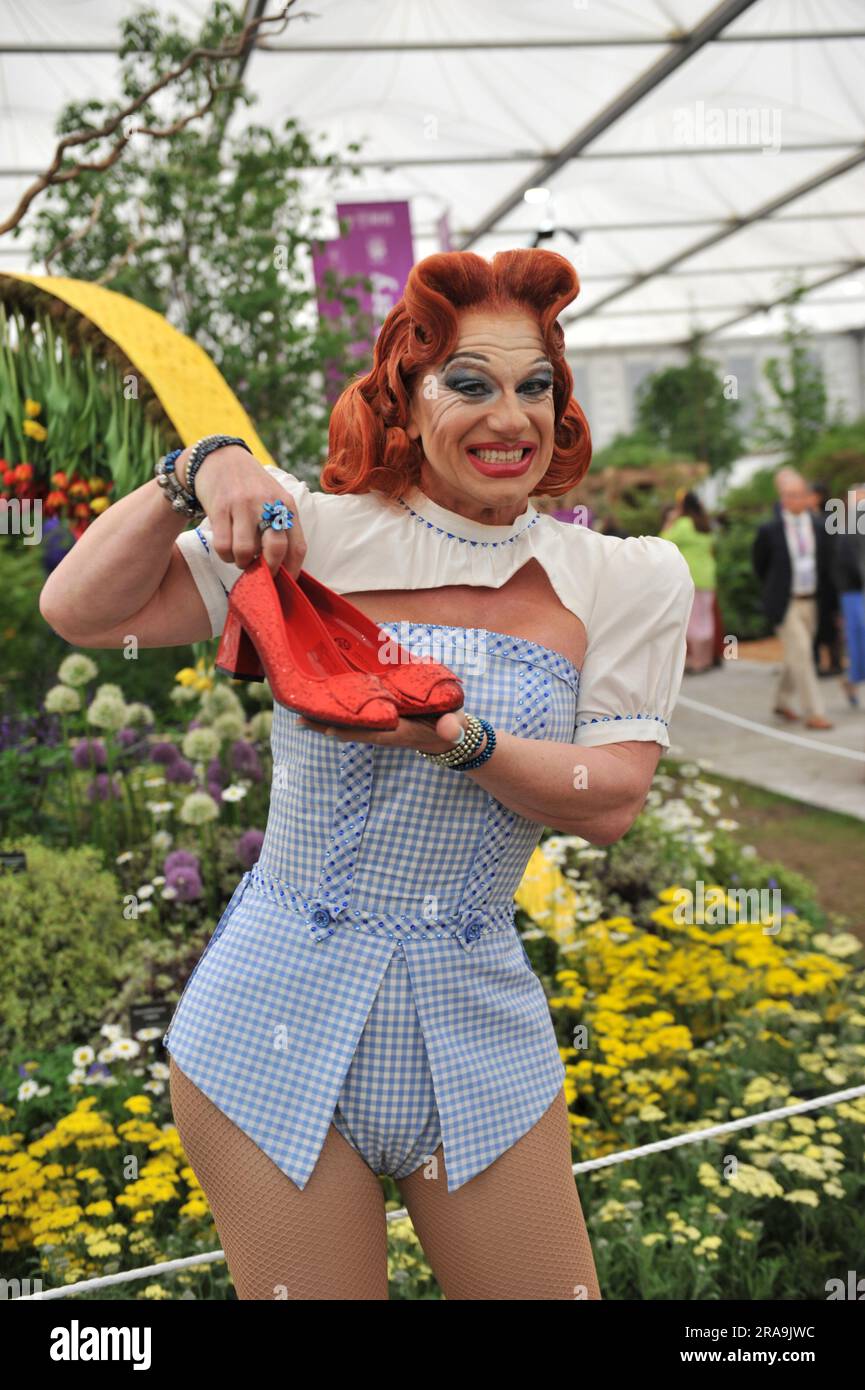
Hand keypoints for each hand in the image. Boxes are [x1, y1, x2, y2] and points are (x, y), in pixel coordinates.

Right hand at [177, 444, 305, 576]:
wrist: (220, 458)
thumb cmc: (251, 487)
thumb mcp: (274, 499)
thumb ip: (281, 527)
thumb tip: (285, 568)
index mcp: (286, 505)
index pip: (297, 546)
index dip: (293, 571)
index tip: (285, 583)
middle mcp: (267, 504)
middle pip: (275, 550)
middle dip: (269, 570)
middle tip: (261, 573)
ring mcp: (242, 506)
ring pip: (245, 552)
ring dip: (242, 563)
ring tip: (241, 558)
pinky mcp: (219, 508)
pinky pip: (223, 545)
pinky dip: (225, 555)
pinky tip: (227, 549)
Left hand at [296, 708, 484, 756]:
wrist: (450, 734)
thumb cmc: (451, 728)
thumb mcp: (455, 726)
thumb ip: (453, 728)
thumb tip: (450, 731)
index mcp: (399, 732)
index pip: (370, 733)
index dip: (348, 731)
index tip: (326, 728)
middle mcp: (384, 731)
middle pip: (350, 730)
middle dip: (325, 726)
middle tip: (299, 720)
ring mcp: (381, 725)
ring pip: (348, 723)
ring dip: (326, 719)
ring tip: (301, 712)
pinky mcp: (381, 717)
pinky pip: (355, 716)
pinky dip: (338, 711)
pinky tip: (322, 702)